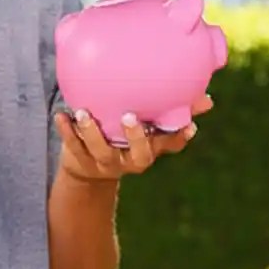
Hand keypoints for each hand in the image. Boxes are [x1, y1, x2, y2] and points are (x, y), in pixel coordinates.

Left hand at [54, 95, 214, 183]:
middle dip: (135, 137)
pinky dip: (66, 131)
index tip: (189, 125)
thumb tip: (207, 98)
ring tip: (83, 113)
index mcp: (150, 149)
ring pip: (100, 149)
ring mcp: (105, 162)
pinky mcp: (81, 160)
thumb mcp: (147, 127)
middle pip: (138, 154)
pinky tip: (61, 115)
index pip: (170, 145)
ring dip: (91, 131)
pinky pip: (73, 146)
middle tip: (129, 116)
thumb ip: (170, 111)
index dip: (179, 137)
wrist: (88, 170)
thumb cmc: (122, 136)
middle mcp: (130, 159)